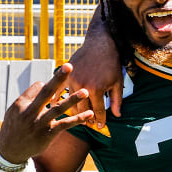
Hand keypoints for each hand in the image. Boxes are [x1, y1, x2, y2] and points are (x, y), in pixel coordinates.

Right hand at [0, 64, 94, 163]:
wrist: (10, 151)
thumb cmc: (14, 126)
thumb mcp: (15, 110)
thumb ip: (29, 97)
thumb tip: (44, 83)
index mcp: (22, 104)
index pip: (38, 87)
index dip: (48, 85)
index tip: (55, 84)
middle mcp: (31, 112)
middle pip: (46, 92)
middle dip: (58, 79)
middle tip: (69, 66)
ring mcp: (41, 124)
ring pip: (58, 109)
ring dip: (72, 100)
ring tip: (85, 91)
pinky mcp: (49, 134)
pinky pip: (66, 124)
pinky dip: (78, 119)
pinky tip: (89, 113)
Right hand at [63, 10, 124, 126]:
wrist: (101, 43)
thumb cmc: (111, 63)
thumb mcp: (118, 82)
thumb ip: (117, 100)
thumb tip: (117, 115)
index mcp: (96, 90)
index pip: (98, 111)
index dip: (100, 120)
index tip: (100, 127)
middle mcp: (82, 87)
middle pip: (82, 110)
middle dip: (86, 118)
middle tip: (88, 124)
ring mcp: (73, 81)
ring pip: (71, 103)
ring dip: (74, 111)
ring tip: (76, 117)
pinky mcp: (67, 76)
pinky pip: (59, 90)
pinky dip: (56, 98)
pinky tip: (53, 105)